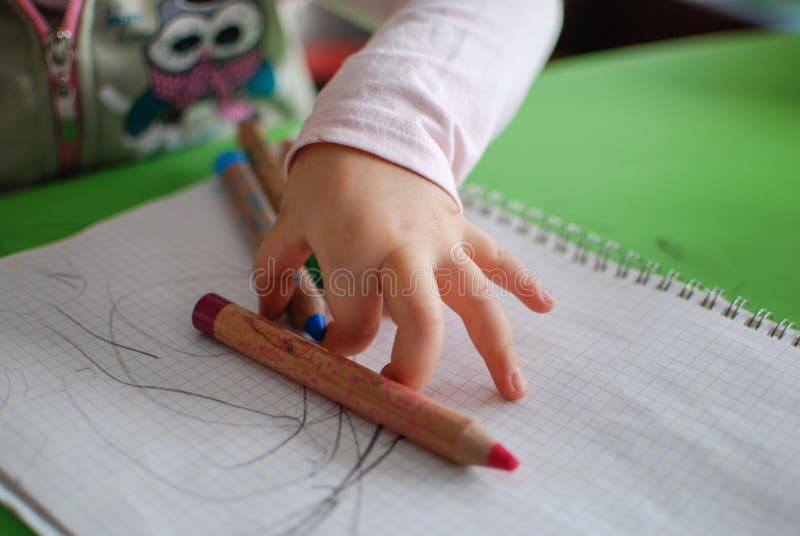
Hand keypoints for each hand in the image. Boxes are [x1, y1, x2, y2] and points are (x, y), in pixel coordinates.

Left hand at [253, 143, 553, 399]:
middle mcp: (404, 251)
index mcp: (355, 251)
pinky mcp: (462, 231)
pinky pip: (500, 259)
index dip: (339, 346)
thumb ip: (275, 274)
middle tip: (403, 392)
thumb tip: (270, 317)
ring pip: (476, 300)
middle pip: (422, 324)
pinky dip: (525, 282)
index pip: (354, 325)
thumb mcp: (288, 225)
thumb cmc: (324, 182)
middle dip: (414, 366)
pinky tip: (547, 306)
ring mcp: (442, 242)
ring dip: (497, 348)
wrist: (370, 129)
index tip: (330, 345)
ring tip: (514, 389)